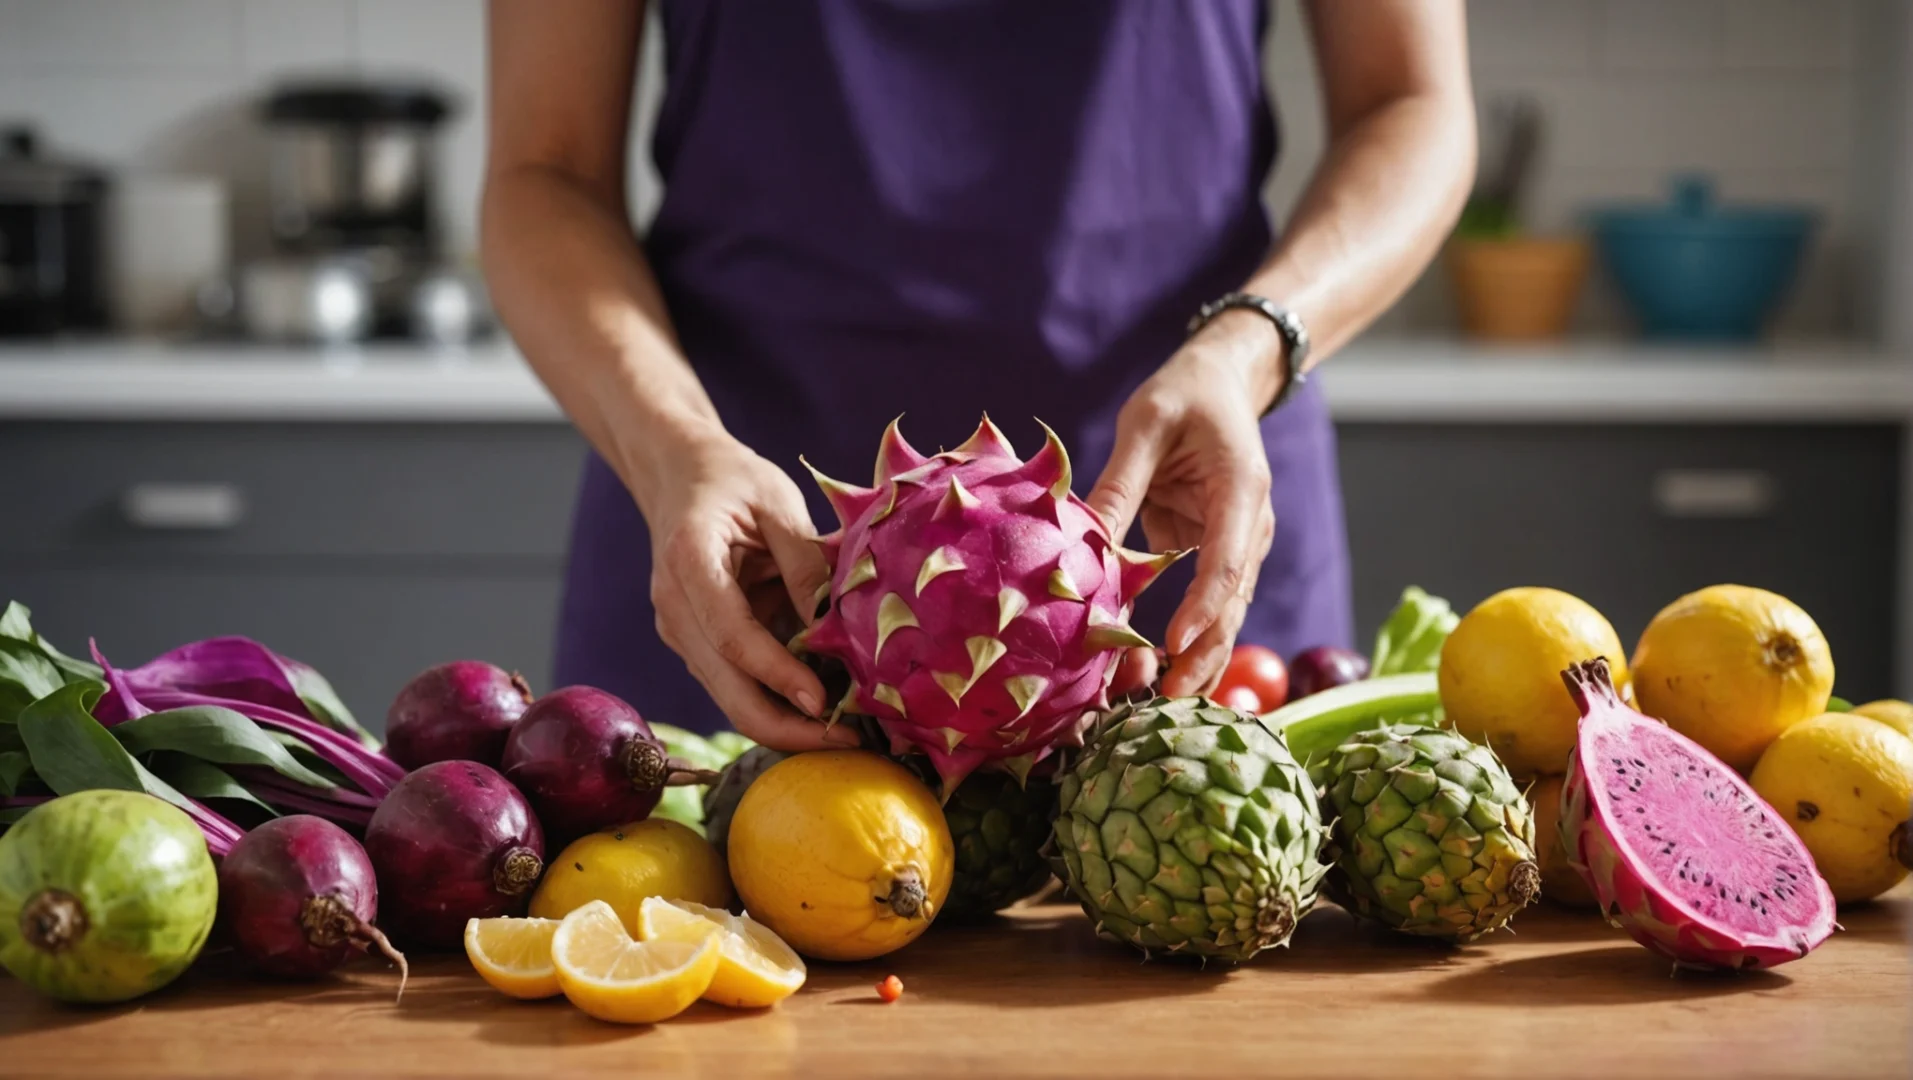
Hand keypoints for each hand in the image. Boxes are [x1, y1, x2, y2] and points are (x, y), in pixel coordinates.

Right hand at [643, 434, 860, 750]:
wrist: (676, 474)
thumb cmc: (731, 480)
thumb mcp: (777, 502)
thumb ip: (806, 561)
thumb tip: (838, 624)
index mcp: (690, 562)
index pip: (734, 636)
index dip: (781, 676)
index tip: (827, 704)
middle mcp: (674, 608)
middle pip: (728, 691)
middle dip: (788, 728)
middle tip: (849, 742)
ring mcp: (679, 632)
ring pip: (730, 699)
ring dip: (785, 722)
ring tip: (847, 731)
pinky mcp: (693, 644)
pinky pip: (734, 685)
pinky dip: (775, 702)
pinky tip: (822, 707)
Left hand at [1087, 327, 1277, 696]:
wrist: (1222, 383)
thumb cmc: (1185, 395)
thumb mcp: (1146, 424)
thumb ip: (1121, 482)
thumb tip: (1083, 539)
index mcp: (1241, 490)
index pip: (1228, 559)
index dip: (1204, 605)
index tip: (1175, 643)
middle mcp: (1251, 527)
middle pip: (1233, 603)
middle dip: (1202, 655)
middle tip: (1164, 700)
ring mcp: (1239, 545)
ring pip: (1224, 615)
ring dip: (1194, 658)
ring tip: (1154, 703)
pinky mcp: (1215, 553)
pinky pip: (1204, 603)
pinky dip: (1184, 640)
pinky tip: (1152, 674)